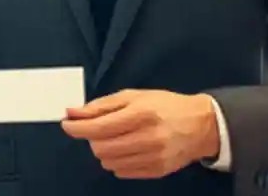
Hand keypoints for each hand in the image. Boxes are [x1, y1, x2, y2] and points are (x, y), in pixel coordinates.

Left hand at [61, 89, 218, 179]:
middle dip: (91, 138)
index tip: (66, 124)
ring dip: (104, 150)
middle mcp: (148, 137)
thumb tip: (73, 112)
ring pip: (109, 162)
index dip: (77, 127)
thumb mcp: (133, 96)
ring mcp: (154, 157)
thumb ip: (101, 105)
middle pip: (101, 147)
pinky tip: (127, 149)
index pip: (98, 127)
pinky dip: (117, 161)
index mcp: (141, 114)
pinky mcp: (157, 171)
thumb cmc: (165, 106)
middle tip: (98, 129)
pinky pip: (122, 172)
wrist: (201, 125)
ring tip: (115, 138)